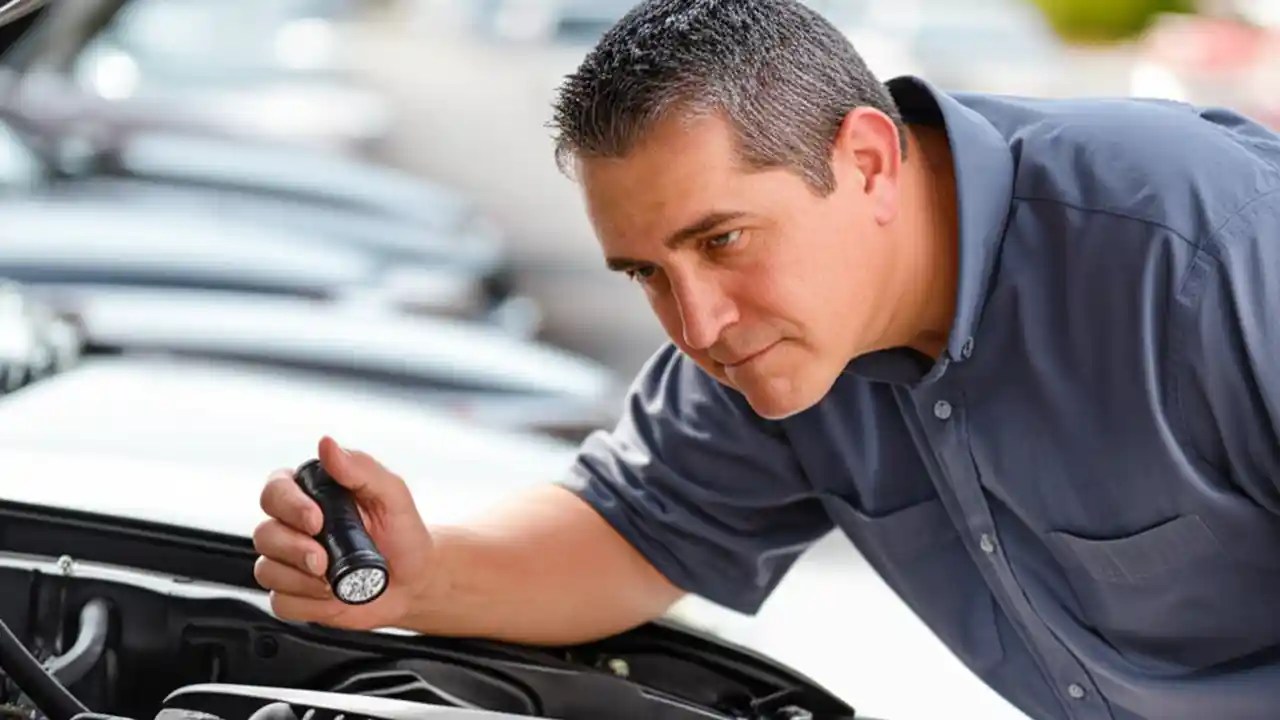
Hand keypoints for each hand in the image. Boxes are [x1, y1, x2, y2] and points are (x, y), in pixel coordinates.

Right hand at [253, 436, 435, 629]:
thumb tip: (328, 445)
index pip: (275, 490)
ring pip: (266, 570)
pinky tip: (332, 596)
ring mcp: (292, 562)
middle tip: (324, 560)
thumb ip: (361, 468)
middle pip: (264, 533)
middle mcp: (295, 526)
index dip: (288, 506)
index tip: (316, 520)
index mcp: (313, 495)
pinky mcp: (295, 594)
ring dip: (300, 579)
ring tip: (334, 580)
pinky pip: (279, 602)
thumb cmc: (404, 534)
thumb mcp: (393, 495)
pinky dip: (305, 603)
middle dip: (294, 549)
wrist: (415, 580)